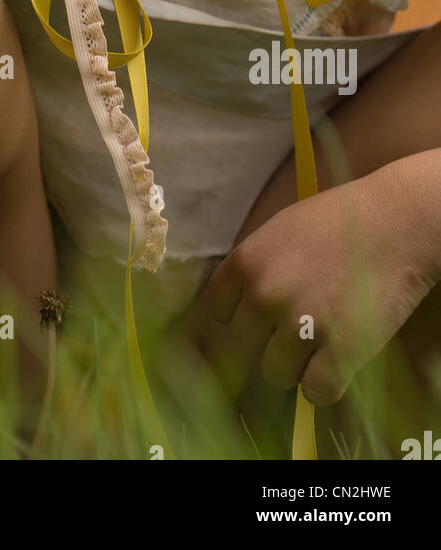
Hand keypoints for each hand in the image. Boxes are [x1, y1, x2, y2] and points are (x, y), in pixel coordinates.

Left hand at [178, 171, 437, 407]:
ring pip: (276, 375)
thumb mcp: (279, 231)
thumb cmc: (338, 221)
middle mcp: (264, 296)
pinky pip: (316, 392)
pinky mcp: (340, 352)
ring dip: (296, 366)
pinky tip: (338, 362)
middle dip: (265, 345)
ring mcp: (300, 326)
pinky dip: (326, 384)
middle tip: (293, 334)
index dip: (237, 319)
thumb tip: (235, 308)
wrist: (396, 223)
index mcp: (245, 263)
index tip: (257, 320)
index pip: (216, 312)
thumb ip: (254, 268)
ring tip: (320, 343)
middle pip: (241, 349)